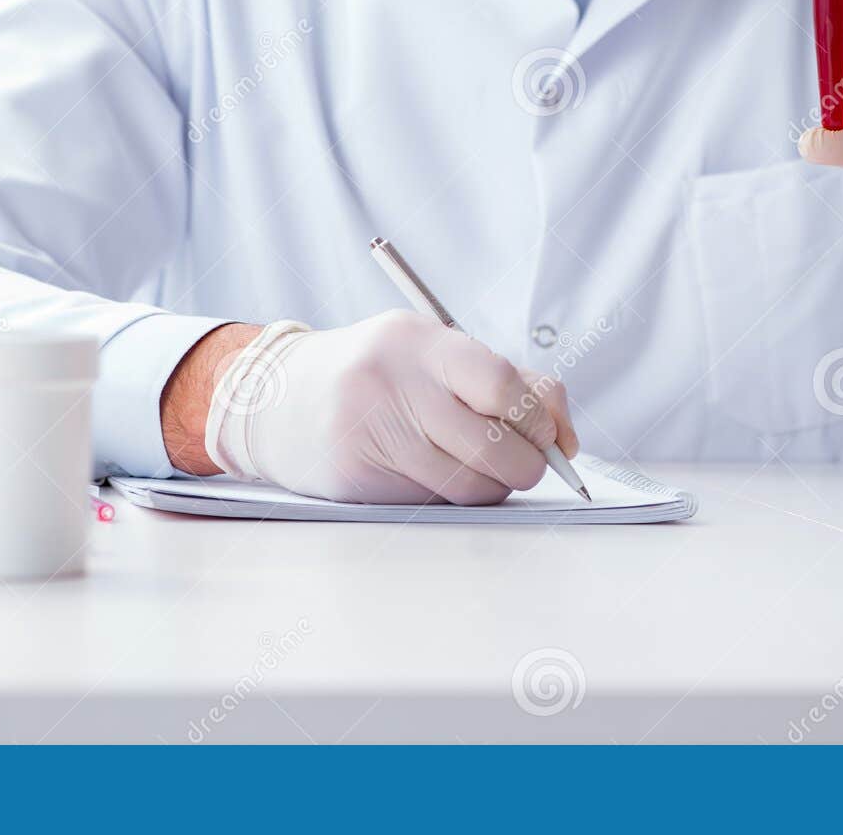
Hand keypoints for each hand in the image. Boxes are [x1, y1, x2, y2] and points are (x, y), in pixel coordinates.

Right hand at [205, 311, 578, 503]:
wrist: (277, 399)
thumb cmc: (378, 376)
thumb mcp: (434, 355)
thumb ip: (510, 381)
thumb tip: (566, 437)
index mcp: (417, 339)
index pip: (501, 384)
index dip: (537, 420)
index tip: (549, 436)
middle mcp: (389, 380)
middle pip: (493, 445)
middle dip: (526, 465)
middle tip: (526, 464)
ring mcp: (367, 429)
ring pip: (468, 485)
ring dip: (491, 487)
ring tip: (477, 468)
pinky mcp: (353, 475)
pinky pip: (432, 502)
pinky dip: (449, 496)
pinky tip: (428, 473)